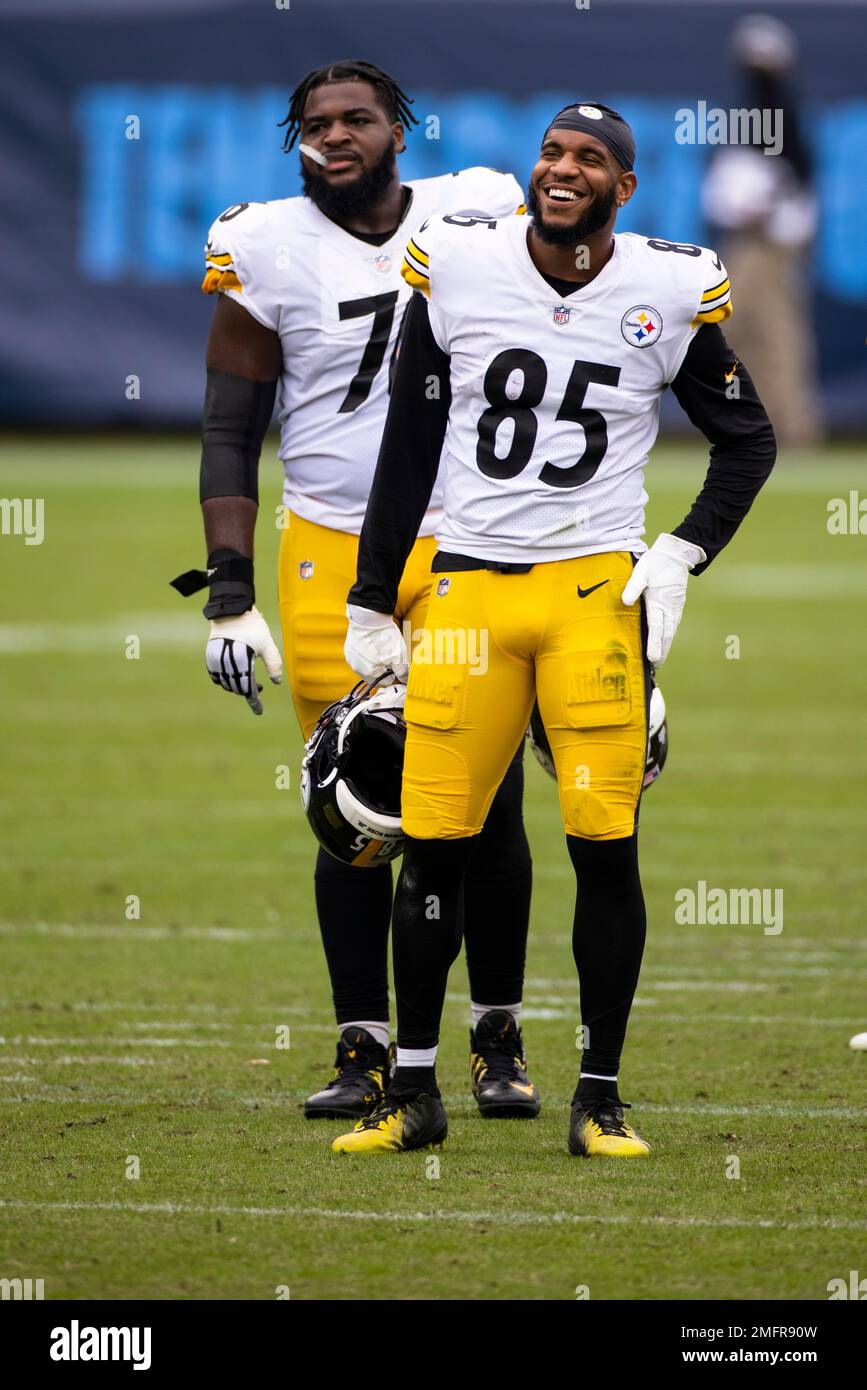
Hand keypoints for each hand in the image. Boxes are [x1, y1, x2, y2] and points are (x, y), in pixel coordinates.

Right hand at [206, 605, 282, 714]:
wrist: (231, 610)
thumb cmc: (252, 626)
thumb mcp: (267, 643)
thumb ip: (273, 663)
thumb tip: (276, 682)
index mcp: (243, 661)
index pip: (248, 688)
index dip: (254, 701)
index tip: (259, 711)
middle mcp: (228, 663)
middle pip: (237, 688)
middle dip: (248, 691)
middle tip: (258, 688)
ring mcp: (217, 660)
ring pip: (225, 683)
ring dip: (236, 686)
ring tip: (247, 681)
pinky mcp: (210, 656)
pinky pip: (215, 676)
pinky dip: (224, 680)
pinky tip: (232, 678)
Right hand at [344, 604, 408, 682]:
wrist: (369, 616)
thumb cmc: (384, 637)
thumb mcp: (399, 656)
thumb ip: (402, 672)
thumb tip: (405, 680)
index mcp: (368, 673)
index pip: (385, 682)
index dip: (393, 674)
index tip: (397, 664)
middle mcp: (356, 668)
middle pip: (374, 674)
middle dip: (383, 667)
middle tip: (390, 654)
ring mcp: (351, 658)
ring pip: (366, 665)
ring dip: (374, 660)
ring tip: (381, 647)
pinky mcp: (348, 648)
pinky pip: (359, 656)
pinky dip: (366, 652)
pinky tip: (372, 643)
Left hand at [621, 533, 704, 666]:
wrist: (676, 554)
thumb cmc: (655, 562)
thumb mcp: (641, 571)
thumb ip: (633, 586)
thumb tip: (626, 602)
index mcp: (659, 601)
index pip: (656, 627)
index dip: (655, 644)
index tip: (653, 659)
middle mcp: (669, 608)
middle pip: (666, 634)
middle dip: (662, 651)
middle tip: (657, 667)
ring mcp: (675, 607)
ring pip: (671, 631)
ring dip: (666, 646)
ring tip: (660, 660)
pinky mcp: (677, 605)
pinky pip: (673, 625)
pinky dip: (669, 636)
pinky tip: (665, 642)